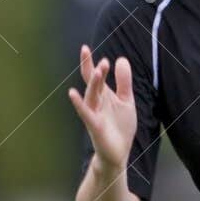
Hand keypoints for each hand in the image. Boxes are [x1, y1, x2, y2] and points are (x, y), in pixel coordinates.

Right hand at [67, 44, 136, 175]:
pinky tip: (72, 93)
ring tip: (96, 70)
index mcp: (103, 95)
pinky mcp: (94, 126)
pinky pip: (85, 113)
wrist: (118, 152)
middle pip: (91, 83)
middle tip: (94, 56)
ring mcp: (94, 114)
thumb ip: (124, 81)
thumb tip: (120, 59)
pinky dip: (79, 104)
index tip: (84, 48)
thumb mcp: (126, 101)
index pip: (94, 76)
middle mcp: (96, 103)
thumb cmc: (120, 127)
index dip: (89, 63)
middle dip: (91, 69)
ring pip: (91, 96)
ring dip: (93, 83)